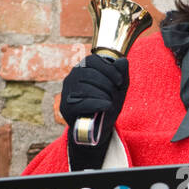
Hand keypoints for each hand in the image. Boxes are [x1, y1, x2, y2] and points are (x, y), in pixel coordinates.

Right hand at [61, 54, 127, 168]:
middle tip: (115, 95)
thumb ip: (122, 73)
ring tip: (110, 103)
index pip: (92, 60)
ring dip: (104, 95)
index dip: (109, 69)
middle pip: (90, 74)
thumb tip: (122, 61)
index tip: (120, 81)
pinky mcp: (65, 107)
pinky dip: (98, 104)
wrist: (100, 128)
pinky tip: (107, 106)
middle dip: (108, 85)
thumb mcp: (119, 87)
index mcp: (83, 68)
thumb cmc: (108, 102)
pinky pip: (82, 103)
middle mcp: (71, 77)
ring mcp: (66, 92)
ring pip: (85, 88)